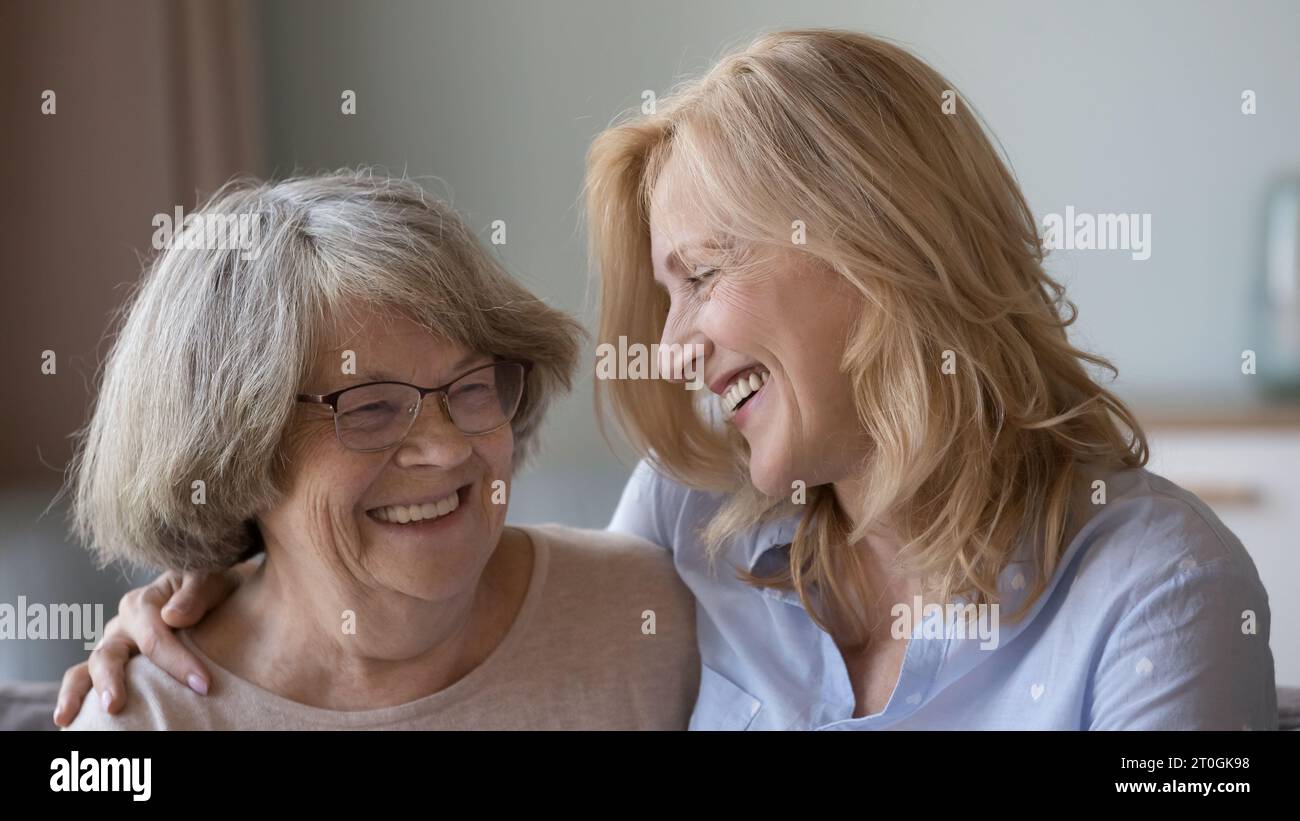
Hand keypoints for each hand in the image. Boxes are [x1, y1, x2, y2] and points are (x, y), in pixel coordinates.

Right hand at [52, 564, 249, 726]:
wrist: (211, 593)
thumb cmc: (211, 589)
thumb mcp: (209, 580)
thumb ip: (194, 594)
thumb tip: (172, 616)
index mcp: (142, 604)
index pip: (154, 638)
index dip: (177, 662)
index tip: (202, 685)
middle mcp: (121, 627)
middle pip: (108, 655)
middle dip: (110, 681)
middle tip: (115, 706)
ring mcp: (113, 647)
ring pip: (87, 669)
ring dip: (78, 693)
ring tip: (69, 718)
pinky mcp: (112, 666)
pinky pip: (84, 680)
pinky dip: (75, 697)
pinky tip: (68, 722)